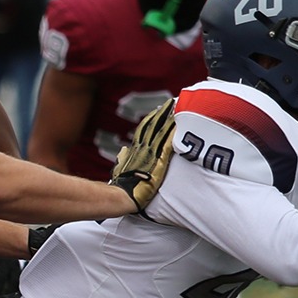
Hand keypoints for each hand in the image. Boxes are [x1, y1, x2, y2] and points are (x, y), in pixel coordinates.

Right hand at [111, 100, 176, 214]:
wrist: (123, 195)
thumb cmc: (121, 185)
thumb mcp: (120, 168)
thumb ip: (123, 158)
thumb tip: (123, 150)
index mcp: (135, 150)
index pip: (143, 130)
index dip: (150, 119)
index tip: (156, 110)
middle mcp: (143, 149)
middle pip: (153, 127)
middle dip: (161, 114)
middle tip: (169, 103)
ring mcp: (151, 154)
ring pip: (160, 132)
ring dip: (168, 120)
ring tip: (176, 109)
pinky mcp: (159, 161)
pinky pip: (167, 144)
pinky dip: (172, 134)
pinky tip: (178, 126)